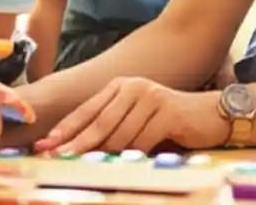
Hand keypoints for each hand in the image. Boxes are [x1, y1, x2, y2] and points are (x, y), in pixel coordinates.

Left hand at [34, 77, 228, 154]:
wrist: (209, 114)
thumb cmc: (169, 120)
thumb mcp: (136, 118)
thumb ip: (112, 126)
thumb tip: (78, 147)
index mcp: (120, 87)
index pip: (86, 109)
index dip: (65, 128)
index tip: (46, 144)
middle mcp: (132, 87)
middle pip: (98, 121)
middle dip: (75, 142)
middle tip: (56, 157)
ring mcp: (150, 97)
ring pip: (119, 133)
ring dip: (102, 153)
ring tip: (83, 167)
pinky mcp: (168, 111)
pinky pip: (143, 139)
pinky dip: (131, 154)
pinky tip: (121, 164)